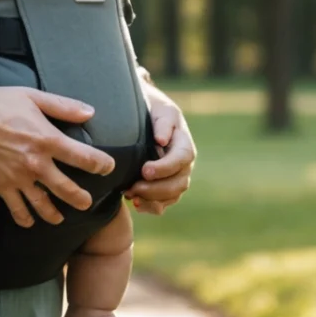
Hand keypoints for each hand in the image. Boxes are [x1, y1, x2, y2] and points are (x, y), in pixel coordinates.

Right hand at [0, 86, 114, 228]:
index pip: (83, 157)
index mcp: (47, 139)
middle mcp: (36, 162)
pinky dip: (25, 218)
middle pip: (67, 189)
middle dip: (81, 199)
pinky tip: (29, 221)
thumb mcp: (32, 97)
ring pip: (43, 204)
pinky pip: (17, 209)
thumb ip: (62, 107)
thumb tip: (90, 112)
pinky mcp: (0, 186)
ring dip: (54, 214)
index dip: (100, 164)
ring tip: (59, 218)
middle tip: (87, 203)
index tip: (108, 168)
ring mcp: (18, 177)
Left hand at [125, 84, 193, 215]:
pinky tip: (135, 204)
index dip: (165, 168)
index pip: (182, 159)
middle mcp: (183, 164)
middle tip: (133, 187)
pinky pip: (163, 204)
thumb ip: (163, 123)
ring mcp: (175, 178)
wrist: (143, 115)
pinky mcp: (164, 188)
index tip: (145, 170)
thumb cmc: (152, 110)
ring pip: (172, 196)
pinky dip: (150, 207)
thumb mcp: (160, 109)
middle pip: (179, 183)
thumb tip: (162, 140)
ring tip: (130, 195)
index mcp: (184, 144)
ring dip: (151, 199)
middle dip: (156, 188)